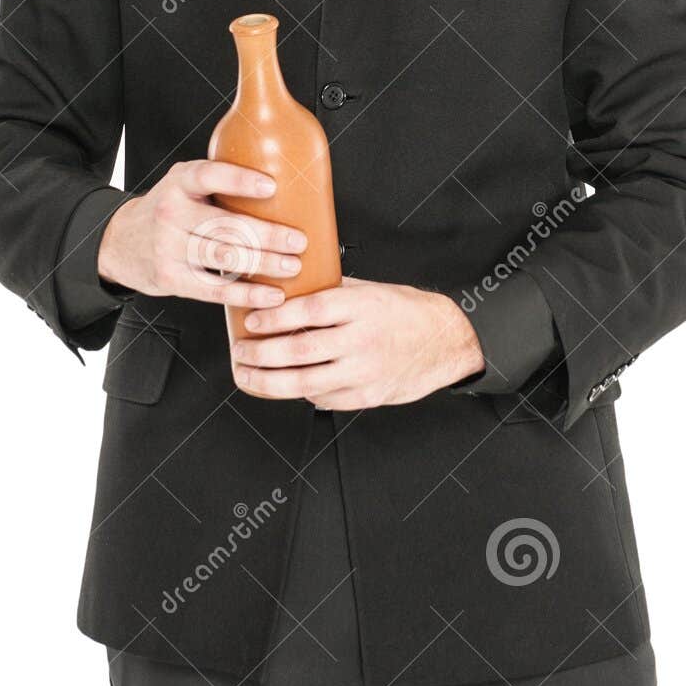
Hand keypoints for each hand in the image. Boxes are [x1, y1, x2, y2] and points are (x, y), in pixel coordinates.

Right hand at [97, 159, 306, 308]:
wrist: (121, 242)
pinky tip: (271, 295)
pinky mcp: (171, 279)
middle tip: (298, 241)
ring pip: (224, 258)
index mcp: (180, 182)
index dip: (239, 181)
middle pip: (225, 225)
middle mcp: (171, 213)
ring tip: (292, 266)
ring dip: (263, 264)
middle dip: (267, 235)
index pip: (209, 176)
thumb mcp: (184, 184)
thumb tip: (283, 186)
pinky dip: (247, 294)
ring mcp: (169, 248)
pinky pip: (215, 290)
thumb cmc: (169, 210)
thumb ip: (218, 182)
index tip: (271, 187)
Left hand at [229, 275, 485, 409]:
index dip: (274, 318)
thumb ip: (330, 291)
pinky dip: (301, 393)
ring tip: (248, 374)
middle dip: (261, 354)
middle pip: (299, 352)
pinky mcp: (367, 396)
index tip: (251, 321)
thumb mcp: (369, 290)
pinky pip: (324, 399)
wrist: (445, 341)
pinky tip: (285, 385)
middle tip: (240, 351)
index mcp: (361, 307)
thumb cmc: (403, 310)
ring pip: (305, 383)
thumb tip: (286, 287)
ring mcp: (364, 372)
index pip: (307, 312)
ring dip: (269, 381)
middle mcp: (362, 340)